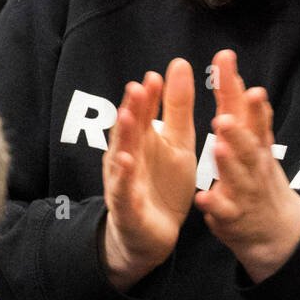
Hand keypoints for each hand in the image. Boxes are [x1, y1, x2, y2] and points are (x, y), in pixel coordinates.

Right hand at [101, 58, 197, 290]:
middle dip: (132, 109)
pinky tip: (126, 163)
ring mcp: (124, 181)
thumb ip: (177, 107)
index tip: (155, 76)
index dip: (148, 96)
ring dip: (124, 137)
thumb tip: (179, 64)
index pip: (143, 113)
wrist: (154, 235)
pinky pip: (124, 191)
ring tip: (127, 117)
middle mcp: (128, 156)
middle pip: (129, 130)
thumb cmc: (163, 183)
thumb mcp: (178, 142)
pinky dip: (123, 178)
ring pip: (121, 156)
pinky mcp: (127, 207)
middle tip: (138, 87)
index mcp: (142, 139)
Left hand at [194, 50, 299, 283]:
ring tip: (218, 145)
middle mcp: (253, 163)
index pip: (249, 112)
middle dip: (238, 129)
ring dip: (228, 162)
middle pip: (247, 144)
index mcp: (256, 142)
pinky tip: (203, 198)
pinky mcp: (232, 216)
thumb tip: (228, 61)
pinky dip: (214, 205)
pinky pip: (223, 211)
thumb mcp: (256, 140)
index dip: (239, 89)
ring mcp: (244, 190)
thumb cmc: (259, 176)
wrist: (277, 228)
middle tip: (224, 116)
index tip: (227, 62)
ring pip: (236, 176)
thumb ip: (239, 104)